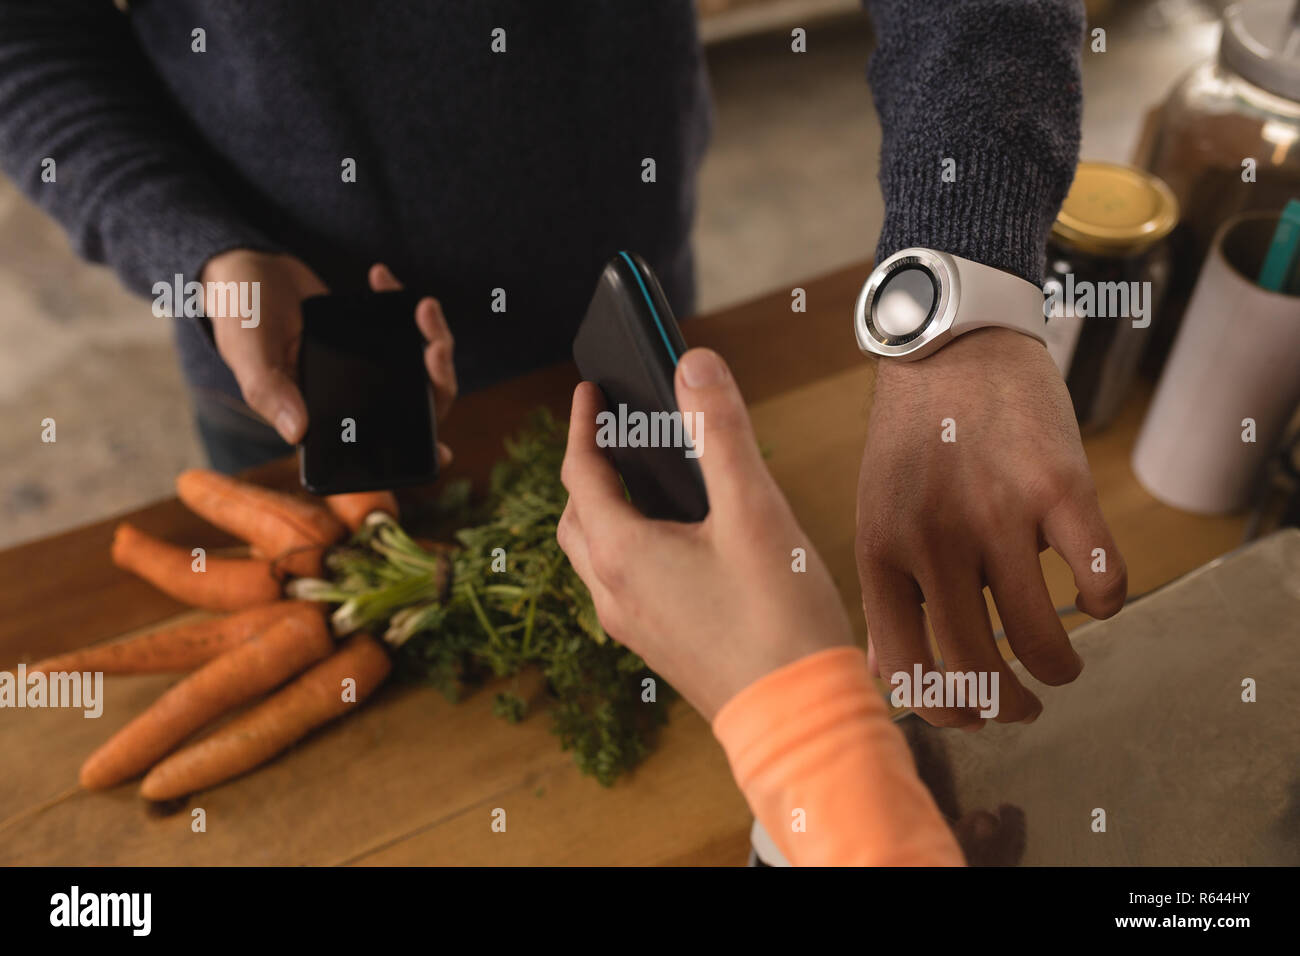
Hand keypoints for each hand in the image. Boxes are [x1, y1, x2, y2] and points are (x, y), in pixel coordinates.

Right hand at [203, 251, 457, 456]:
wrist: (245, 269)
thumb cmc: (239, 317)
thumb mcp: (248, 353)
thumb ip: (270, 392)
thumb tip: (298, 433)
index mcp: (323, 417)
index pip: (376, 445)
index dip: (412, 454)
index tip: (442, 453)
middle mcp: (352, 398)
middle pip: (415, 405)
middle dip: (437, 379)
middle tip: (434, 347)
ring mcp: (367, 367)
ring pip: (420, 368)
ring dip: (434, 339)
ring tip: (423, 308)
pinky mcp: (374, 336)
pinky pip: (407, 330)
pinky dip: (404, 303)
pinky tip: (382, 279)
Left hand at [557, 348, 851, 721]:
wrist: (800, 722)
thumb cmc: (778, 620)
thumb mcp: (753, 511)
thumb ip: (721, 431)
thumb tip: (692, 365)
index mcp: (621, 554)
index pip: (579, 473)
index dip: (580, 425)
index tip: (587, 392)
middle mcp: (613, 594)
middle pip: (577, 517)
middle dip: (587, 470)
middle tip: (610, 435)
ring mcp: (634, 627)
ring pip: (595, 556)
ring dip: (604, 512)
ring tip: (642, 483)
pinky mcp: (659, 646)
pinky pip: (621, 585)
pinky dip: (628, 548)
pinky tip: (677, 544)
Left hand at [855, 327, 1126, 728]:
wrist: (952, 342)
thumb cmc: (911, 437)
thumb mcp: (876, 509)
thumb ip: (886, 587)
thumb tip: (891, 671)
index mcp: (880, 549)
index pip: (904, 665)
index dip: (941, 710)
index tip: (969, 717)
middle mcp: (933, 539)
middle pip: (976, 667)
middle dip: (1008, 707)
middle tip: (1025, 706)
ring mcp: (997, 512)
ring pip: (1042, 638)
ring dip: (1060, 668)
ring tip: (1063, 664)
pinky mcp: (1059, 485)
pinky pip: (1100, 578)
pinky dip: (1108, 601)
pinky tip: (1098, 594)